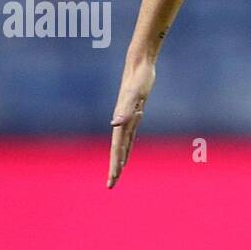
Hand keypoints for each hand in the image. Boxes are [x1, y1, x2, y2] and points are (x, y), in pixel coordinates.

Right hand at [108, 54, 155, 187]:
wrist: (139, 65)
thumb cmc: (139, 78)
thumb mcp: (135, 95)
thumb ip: (125, 109)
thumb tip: (114, 124)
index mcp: (121, 121)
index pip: (117, 148)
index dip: (115, 164)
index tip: (113, 179)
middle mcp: (121, 122)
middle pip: (117, 150)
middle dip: (114, 168)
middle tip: (111, 185)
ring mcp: (127, 119)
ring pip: (122, 145)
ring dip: (119, 160)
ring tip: (117, 174)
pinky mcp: (134, 115)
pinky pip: (129, 137)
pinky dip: (127, 148)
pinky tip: (127, 154)